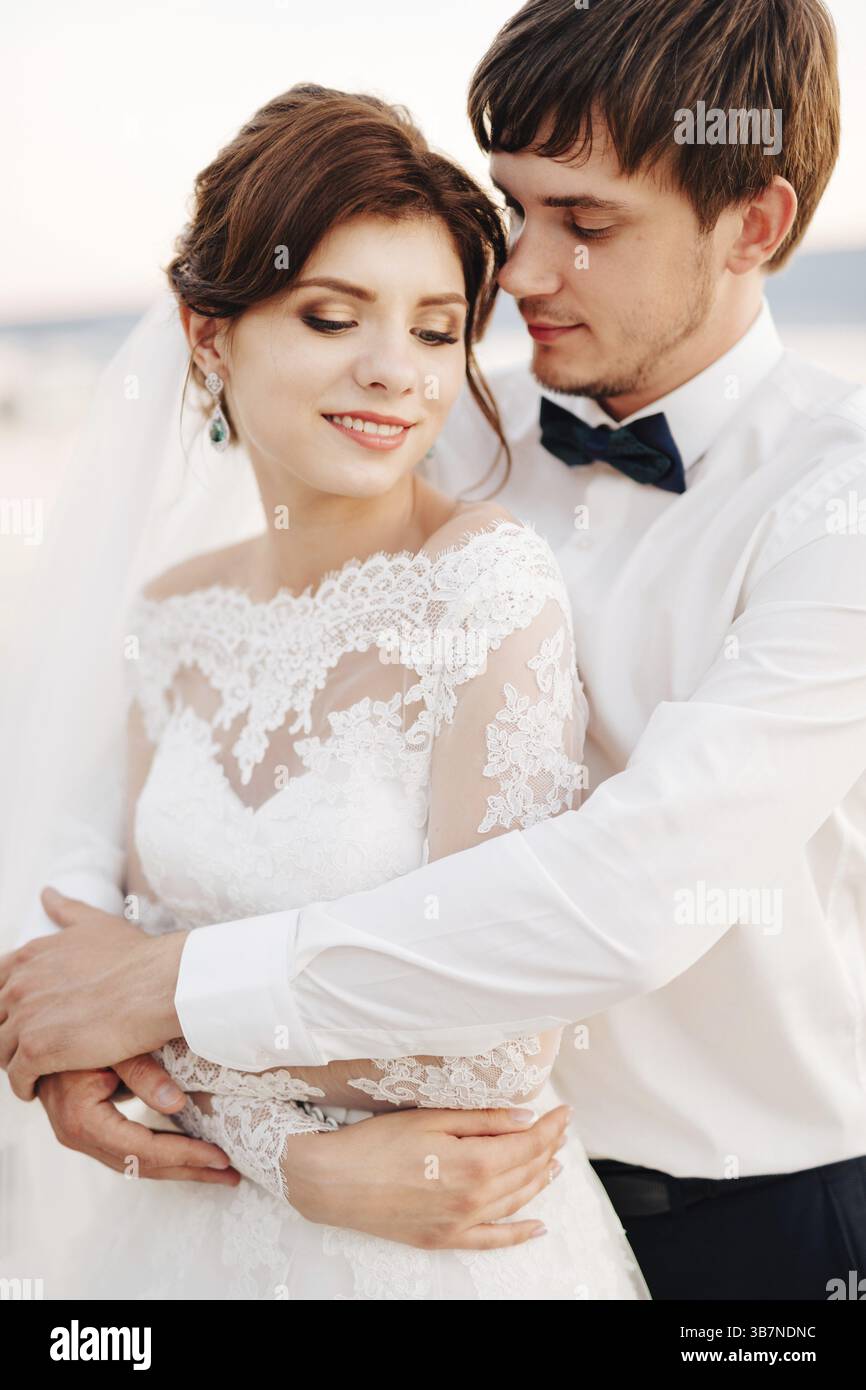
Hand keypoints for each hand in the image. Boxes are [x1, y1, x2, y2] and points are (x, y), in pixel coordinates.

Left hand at [0, 888, 185, 1099]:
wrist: (159, 985)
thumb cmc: (135, 956)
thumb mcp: (95, 923)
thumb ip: (66, 910)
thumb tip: (46, 893)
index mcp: (29, 955)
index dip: (8, 1005)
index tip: (25, 1017)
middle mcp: (19, 983)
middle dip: (7, 1034)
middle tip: (32, 1047)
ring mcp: (24, 1017)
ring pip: (0, 1051)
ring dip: (14, 1062)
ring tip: (36, 1071)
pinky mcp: (35, 1050)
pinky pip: (16, 1078)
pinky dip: (24, 1086)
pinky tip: (38, 1088)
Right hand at [36, 1053, 240, 1186]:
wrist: (44, 1034)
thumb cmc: (82, 1031)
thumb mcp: (116, 1046)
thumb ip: (143, 1073)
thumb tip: (177, 1103)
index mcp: (82, 1119)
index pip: (142, 1149)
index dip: (184, 1154)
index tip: (221, 1157)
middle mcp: (78, 1137)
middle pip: (142, 1165)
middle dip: (189, 1170)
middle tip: (230, 1174)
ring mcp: (81, 1139)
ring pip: (136, 1165)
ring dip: (179, 1167)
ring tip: (217, 1170)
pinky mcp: (90, 1133)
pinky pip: (129, 1153)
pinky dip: (162, 1155)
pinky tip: (189, 1154)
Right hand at [284, 1102, 571, 1248]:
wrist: (333, 1182)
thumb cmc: (377, 1143)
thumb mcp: (431, 1118)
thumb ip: (483, 1120)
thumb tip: (526, 1118)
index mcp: (473, 1163)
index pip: (527, 1143)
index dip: (550, 1127)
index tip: (564, 1111)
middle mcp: (473, 1199)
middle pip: (525, 1171)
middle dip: (548, 1148)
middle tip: (560, 1130)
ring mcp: (459, 1224)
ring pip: (515, 1202)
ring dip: (539, 1181)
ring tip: (555, 1164)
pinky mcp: (443, 1239)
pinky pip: (493, 1241)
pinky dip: (519, 1234)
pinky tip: (537, 1227)